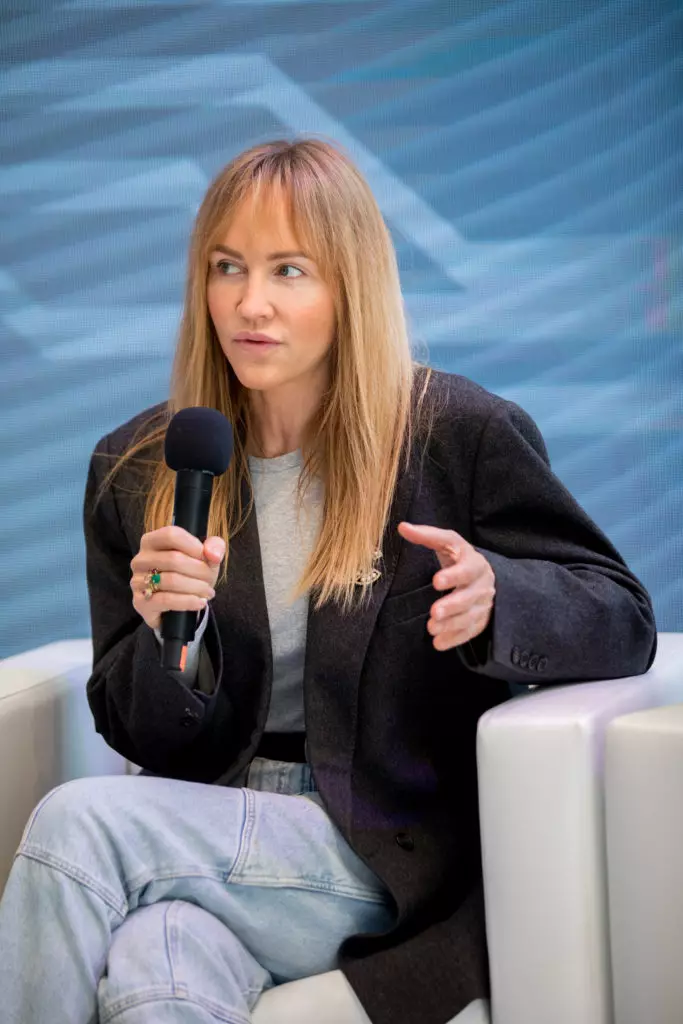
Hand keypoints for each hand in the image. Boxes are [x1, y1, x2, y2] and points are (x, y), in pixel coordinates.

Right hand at [130, 526, 224, 631]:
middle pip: (174, 559)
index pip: (171, 535)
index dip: (194, 546)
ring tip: (207, 592)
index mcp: (152, 541)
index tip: (208, 558)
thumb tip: (212, 555)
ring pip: (171, 580)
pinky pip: (167, 600)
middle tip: (210, 579)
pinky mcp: (140, 602)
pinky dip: (188, 601)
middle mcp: (140, 559)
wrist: (179, 606)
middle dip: (199, 571)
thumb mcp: (205, 557)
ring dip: (196, 587)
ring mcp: (138, 581)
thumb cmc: (191, 574)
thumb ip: (214, 547)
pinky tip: (200, 602)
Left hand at [397, 522, 494, 650]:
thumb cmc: (458, 557)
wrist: (481, 576)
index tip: (436, 581)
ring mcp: (482, 604)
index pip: (467, 569)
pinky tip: (439, 643)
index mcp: (474, 563)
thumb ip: (426, 536)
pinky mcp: (480, 620)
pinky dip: (455, 639)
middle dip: (452, 605)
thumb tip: (402, 527)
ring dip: (451, 624)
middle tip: (434, 612)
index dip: (453, 576)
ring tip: (431, 628)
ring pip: (470, 617)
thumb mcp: (446, 543)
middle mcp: (482, 585)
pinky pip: (470, 632)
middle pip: (469, 596)